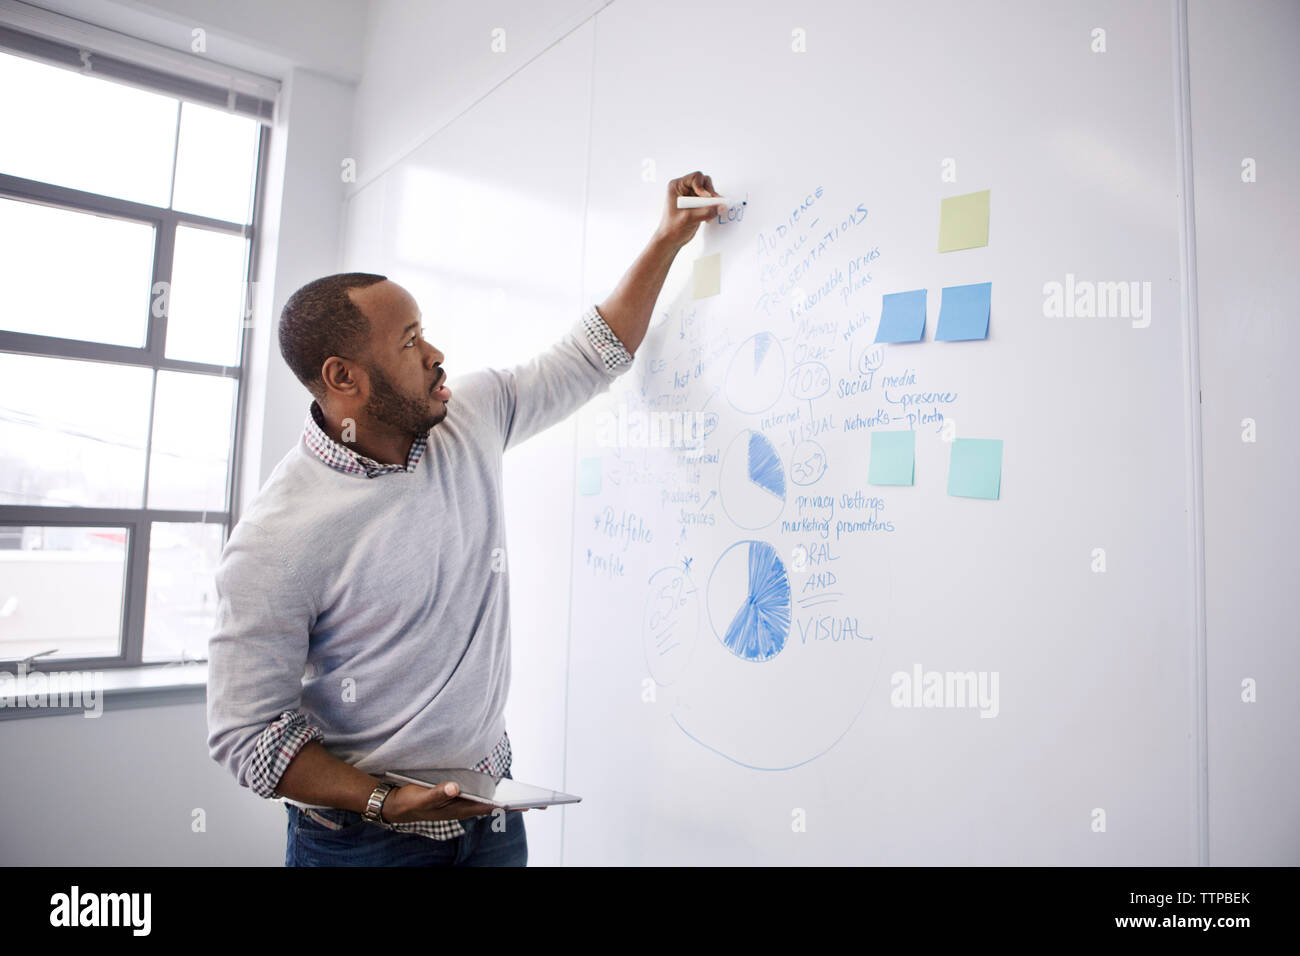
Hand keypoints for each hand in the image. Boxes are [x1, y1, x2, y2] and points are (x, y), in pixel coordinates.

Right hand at [380, 781, 523, 823]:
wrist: (396, 804)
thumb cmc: (410, 801)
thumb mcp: (421, 797)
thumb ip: (437, 793)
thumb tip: (455, 788)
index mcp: (457, 809)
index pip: (486, 807)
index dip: (505, 806)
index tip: (524, 805)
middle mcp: (462, 808)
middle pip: (492, 807)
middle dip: (514, 805)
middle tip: (537, 805)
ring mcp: (460, 804)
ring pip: (488, 803)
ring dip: (506, 802)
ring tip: (527, 799)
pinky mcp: (457, 798)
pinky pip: (480, 799)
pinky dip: (493, 796)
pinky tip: (503, 793)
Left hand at [655, 171, 726, 248]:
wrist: (670, 239)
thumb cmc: (672, 228)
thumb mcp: (689, 218)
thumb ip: (706, 211)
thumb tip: (721, 206)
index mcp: (677, 186)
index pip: (696, 177)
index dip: (703, 187)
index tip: (706, 198)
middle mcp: (684, 188)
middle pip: (705, 183)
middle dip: (710, 194)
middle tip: (713, 205)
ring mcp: (691, 196)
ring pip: (709, 192)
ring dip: (712, 202)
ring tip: (709, 215)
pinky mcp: (696, 204)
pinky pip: (709, 201)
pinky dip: (711, 208)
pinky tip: (707, 218)